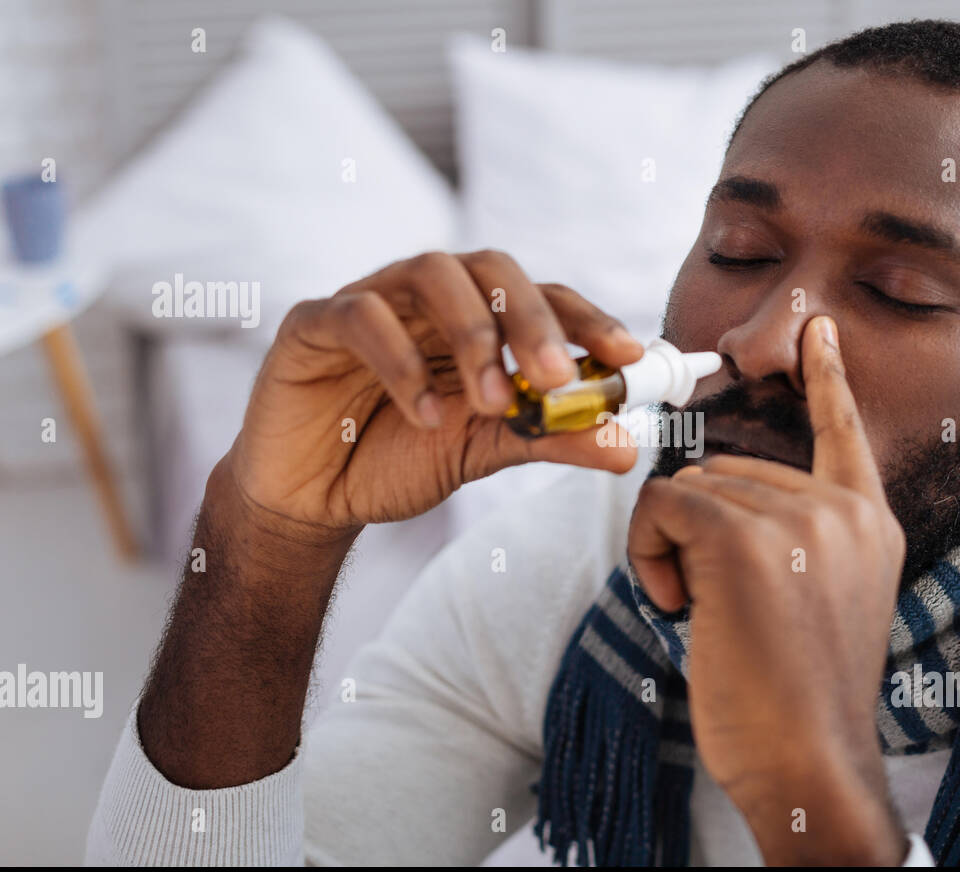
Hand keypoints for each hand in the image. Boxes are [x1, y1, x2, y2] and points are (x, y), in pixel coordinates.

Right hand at [227, 250, 643, 544]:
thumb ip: (551, 440)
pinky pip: (361, 316)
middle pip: (493, 269)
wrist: (314, 497)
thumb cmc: (401, 458)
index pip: (544, 297)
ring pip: (430, 275)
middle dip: (533, 319)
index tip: (628, 357)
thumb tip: (626, 447)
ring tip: (494, 403)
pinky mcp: (314, 322)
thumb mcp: (486, 452)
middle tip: (557, 377)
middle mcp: (430, 297)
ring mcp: (373, 300)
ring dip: (473, 336)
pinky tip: (425, 416)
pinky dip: (400, 362)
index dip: (588, 319)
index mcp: (479, 318)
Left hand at [627, 315, 907, 864]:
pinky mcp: (743, 536)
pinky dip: (646, 550)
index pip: (843, 433)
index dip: (827, 379)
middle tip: (713, 607)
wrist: (808, 762)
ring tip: (701, 614)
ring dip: (671, 549)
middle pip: (729, 473)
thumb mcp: (819, 606)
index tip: (815, 328)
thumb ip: (795, 544)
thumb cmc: (798, 701)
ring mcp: (799, 517)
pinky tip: (673, 605)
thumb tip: (714, 502)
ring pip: (689, 489)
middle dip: (699, 533)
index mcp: (869, 525)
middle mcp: (843, 510)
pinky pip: (660, 504)